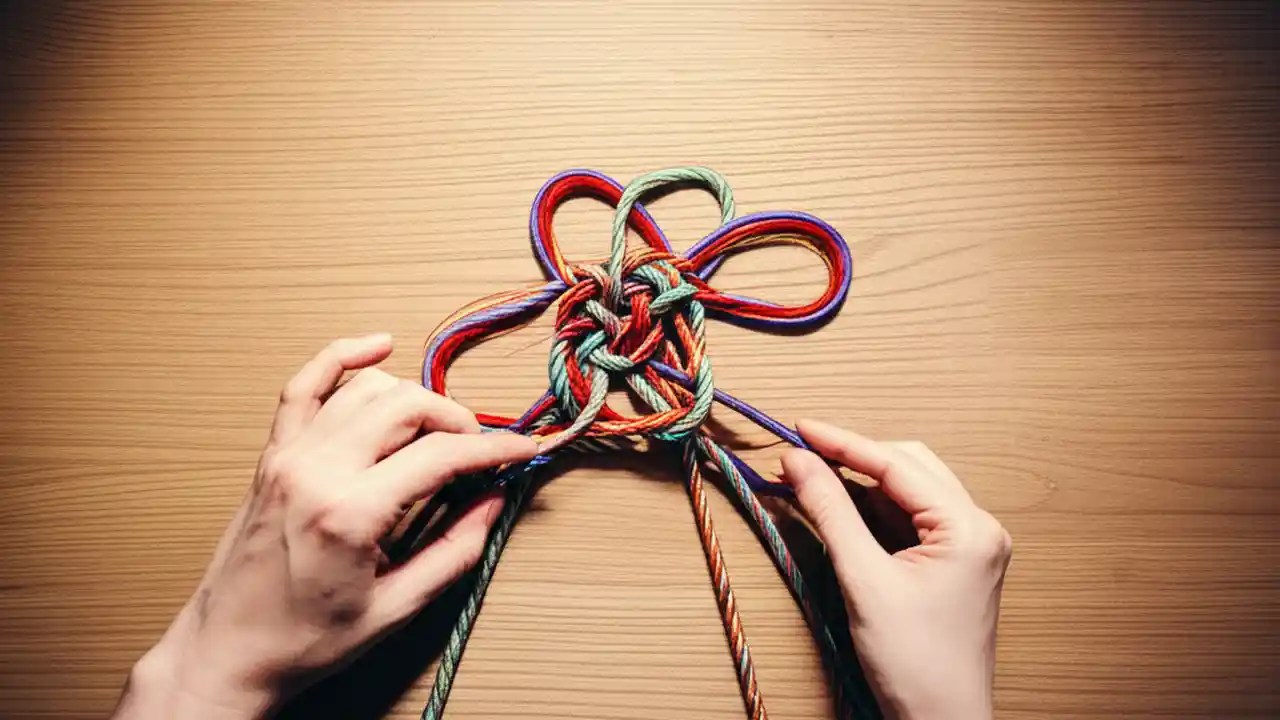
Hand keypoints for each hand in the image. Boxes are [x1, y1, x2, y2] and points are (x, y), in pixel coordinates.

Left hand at [113, 334, 538, 718]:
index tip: (523, 450)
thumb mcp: (396, 608)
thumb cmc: (306, 639)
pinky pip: (304, 387)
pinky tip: (377, 348)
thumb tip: (493, 501)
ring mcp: (288, 456)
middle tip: (478, 452)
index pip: (441, 454)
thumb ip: (454, 550)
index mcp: (349, 513)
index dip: (493, 448)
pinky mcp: (271, 456)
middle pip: (407, 406)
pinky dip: (341, 357)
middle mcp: (316, 471)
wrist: (227, 651)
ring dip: (413, 397)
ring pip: (366, 389)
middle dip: (457, 420)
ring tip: (436, 429)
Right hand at [781, 420, 1011, 719]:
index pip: (897, 464)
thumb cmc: (915, 665)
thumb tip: (799, 461)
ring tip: (811, 477)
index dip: (842, 442)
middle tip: (801, 454)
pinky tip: (839, 508)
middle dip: (853, 458)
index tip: (799, 427)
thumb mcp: (864, 581)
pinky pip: (910, 520)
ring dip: (860, 483)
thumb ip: (830, 512)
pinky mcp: (953, 564)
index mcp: (970, 527)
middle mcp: (978, 528)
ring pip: (907, 491)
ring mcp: (969, 546)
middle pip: (907, 467)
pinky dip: (872, 511)